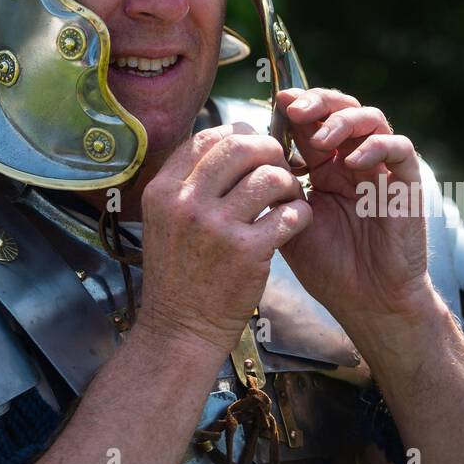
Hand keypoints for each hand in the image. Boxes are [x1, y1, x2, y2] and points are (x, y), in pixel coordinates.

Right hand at [135, 123, 312, 355]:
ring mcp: (216, 227)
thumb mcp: (164, 220)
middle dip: (267, 150)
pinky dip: (300, 212)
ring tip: (288, 197)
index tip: (252, 148)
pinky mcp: (247, 252)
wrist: (179, 328)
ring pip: (268, 176)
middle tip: (278, 165)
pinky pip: (288, 213)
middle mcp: (186, 203)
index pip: (206, 138)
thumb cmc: (178, 273)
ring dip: (287, 182)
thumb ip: (187, 183)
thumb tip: (225, 144)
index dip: (236, 134)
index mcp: (163, 190)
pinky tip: (296, 220)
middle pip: (239, 147)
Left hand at [272, 86, 433, 328]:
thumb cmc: (328, 266)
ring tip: (319, 139)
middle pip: (342, 108)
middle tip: (295, 109)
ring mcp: (382, 170)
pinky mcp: (407, 184)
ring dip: (343, 120)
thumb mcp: (291, 220)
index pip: (313, 121)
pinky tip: (352, 160)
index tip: (275, 103)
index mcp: (326, 167)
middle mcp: (354, 161)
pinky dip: (377, 145)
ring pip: (371, 118)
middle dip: (318, 101)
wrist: (367, 302)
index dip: (296, 106)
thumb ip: (276, 187)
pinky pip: (400, 148)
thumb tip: (253, 151)